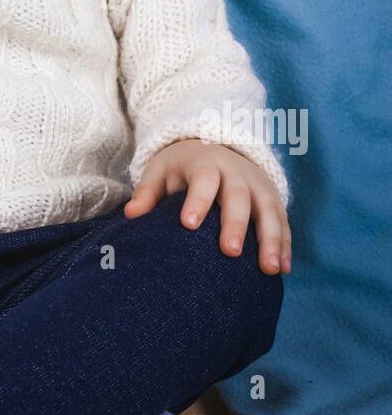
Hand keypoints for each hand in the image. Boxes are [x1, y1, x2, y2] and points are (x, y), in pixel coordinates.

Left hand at [123, 138, 290, 275]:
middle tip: (230, 251)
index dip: (197, 199)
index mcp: (205, 163)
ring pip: (269, 209)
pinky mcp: (272, 198)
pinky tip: (282, 269)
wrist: (215, 145)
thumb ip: (147, 192)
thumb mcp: (161, 170)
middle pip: (239, 195)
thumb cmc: (182, 167)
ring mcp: (258, 184)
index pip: (203, 179)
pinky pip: (282, 221)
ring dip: (271, 239)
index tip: (189, 224)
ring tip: (269, 269)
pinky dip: (284, 244)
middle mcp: (236, 172)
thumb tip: (130, 215)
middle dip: (237, 223)